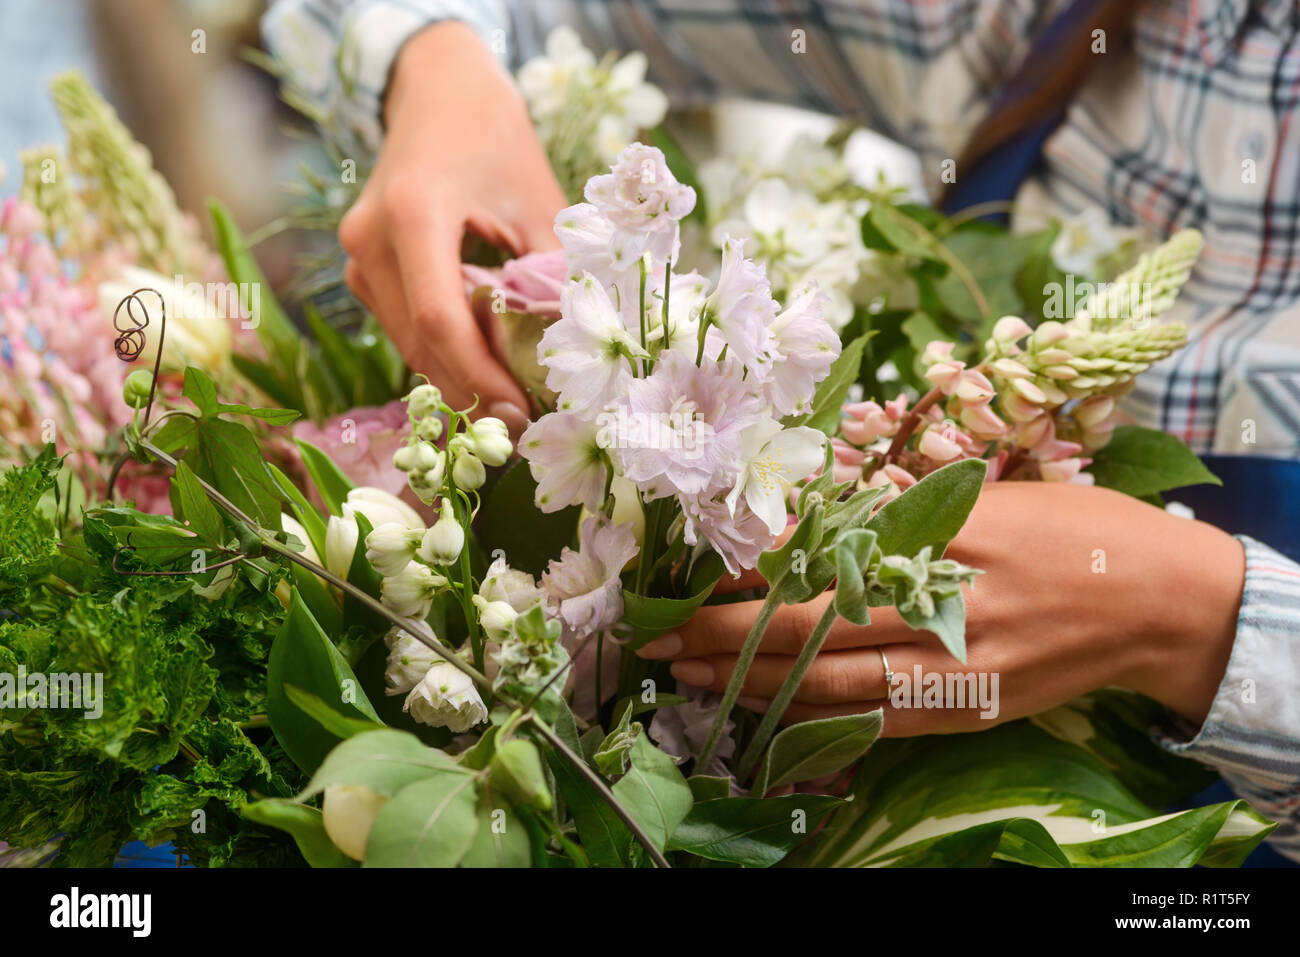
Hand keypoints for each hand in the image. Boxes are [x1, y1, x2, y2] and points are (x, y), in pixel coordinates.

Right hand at [339, 21, 567, 434]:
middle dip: (473, 389)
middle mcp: (370, 240)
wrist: (438, 89)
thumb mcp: (538, 200)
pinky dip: (445, 352)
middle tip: (525, 424)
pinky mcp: (365, 269)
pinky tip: (486, 368)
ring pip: (409, 342)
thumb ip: (549, 275)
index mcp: (413, 213)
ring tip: (513, 404)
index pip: (440, 319)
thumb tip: (568, 354)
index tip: (523, 410)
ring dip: (459, 377)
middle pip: (420, 342)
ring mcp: (359, 257)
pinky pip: (406, 326)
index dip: (480, 376)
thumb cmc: (496, 136)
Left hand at [637, 483, 1245, 734]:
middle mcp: (950, 604)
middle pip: (817, 622)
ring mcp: (961, 667)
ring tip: (688, 676)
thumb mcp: (992, 496)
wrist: (1161, 604)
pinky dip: (817, 721)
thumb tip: (812, 518)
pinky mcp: (971, 712)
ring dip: (753, 682)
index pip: (831, 552)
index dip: (758, 567)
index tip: (698, 570)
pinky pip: (879, 722)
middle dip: (728, 632)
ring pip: (835, 680)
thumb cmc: (1076, 531)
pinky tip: (765, 720)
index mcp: (952, 535)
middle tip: (657, 636)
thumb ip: (902, 512)